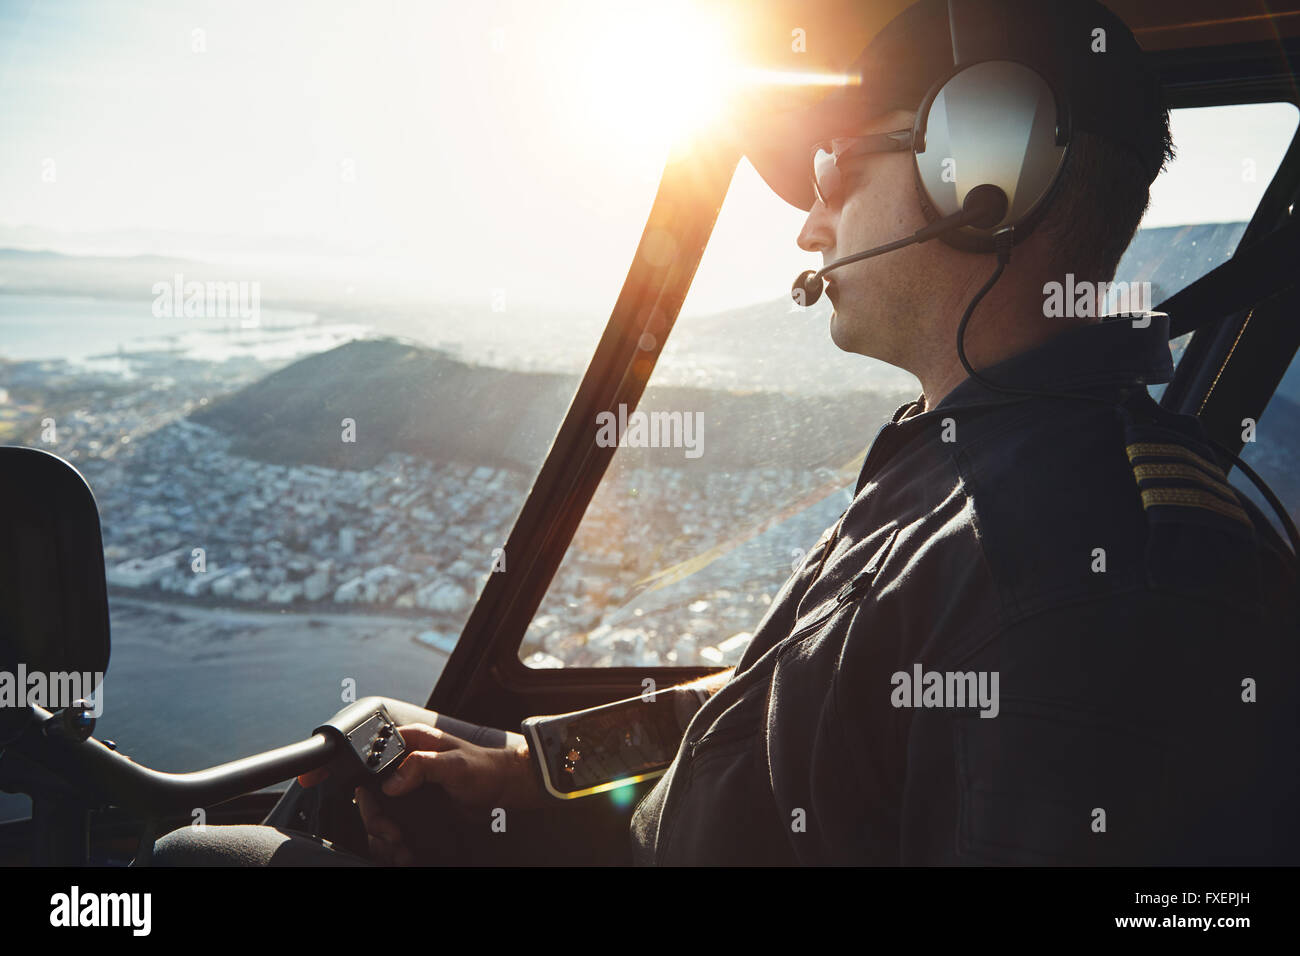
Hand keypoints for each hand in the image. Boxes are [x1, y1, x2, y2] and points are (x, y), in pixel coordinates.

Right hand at [344, 723, 540, 864]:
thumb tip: (391, 782)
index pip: (370, 762)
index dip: (368, 788)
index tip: (379, 809)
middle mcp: (403, 764)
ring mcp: (407, 787)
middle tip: (393, 836)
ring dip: (384, 836)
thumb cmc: (484, 768)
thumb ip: (422, 765)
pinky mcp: (414, 806)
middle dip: (376, 820)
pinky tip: (405, 852)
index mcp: (409, 743)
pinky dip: (395, 842)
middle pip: (370, 794)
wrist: (502, 789)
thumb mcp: (454, 763)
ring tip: (401, 851)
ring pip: (379, 813)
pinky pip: (394, 824)